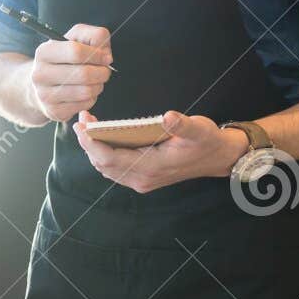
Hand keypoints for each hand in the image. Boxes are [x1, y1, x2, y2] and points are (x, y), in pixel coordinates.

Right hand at [29, 24, 112, 122]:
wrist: (43, 85)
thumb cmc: (64, 60)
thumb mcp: (76, 39)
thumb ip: (94, 36)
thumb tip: (106, 56)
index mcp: (44, 52)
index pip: (76, 51)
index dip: (97, 54)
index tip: (106, 57)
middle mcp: (40, 74)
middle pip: (83, 74)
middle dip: (102, 72)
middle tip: (105, 71)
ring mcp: (45, 95)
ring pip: (86, 91)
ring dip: (99, 85)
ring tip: (96, 81)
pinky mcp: (54, 111)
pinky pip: (85, 104)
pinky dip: (92, 98)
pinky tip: (86, 92)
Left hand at [73, 109, 248, 193]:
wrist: (217, 158)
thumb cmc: (207, 141)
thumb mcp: (199, 129)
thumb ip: (182, 125)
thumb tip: (167, 117)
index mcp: (152, 167)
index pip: (111, 159)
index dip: (93, 144)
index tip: (83, 126)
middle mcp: (143, 178)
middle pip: (103, 164)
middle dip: (88, 143)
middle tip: (80, 121)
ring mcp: (141, 180)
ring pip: (106, 168)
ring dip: (93, 149)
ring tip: (86, 126)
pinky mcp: (142, 177)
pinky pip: (114, 169)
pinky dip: (103, 154)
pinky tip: (100, 137)